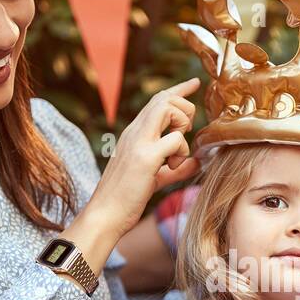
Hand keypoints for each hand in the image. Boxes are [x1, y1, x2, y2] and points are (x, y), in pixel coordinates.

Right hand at [87, 78, 201, 236]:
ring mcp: (138, 142)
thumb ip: (174, 168)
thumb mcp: (154, 178)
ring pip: (168, 108)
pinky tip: (174, 167)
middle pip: (164, 97)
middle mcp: (134, 132)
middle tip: (186, 134)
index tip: (194, 83)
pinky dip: (182, 152)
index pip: (157, 101)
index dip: (178, 90)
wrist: (104, 216)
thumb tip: (196, 163)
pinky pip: (175, 140)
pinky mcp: (145, 157)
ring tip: (176, 154)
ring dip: (182, 127)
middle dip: (185, 108)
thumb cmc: (125, 199)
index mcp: (134, 134)